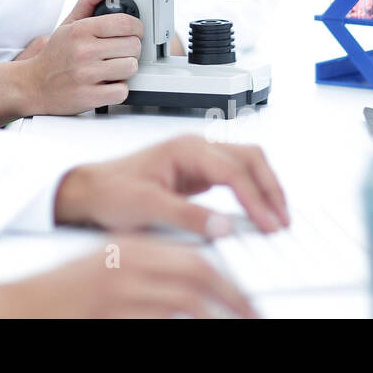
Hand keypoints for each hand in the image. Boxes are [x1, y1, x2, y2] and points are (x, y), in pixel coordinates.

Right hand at [0, 236, 255, 317]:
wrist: (25, 306)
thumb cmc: (67, 292)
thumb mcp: (109, 266)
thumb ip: (149, 267)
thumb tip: (195, 277)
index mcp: (129, 248)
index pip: (191, 255)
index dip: (225, 277)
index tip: (245, 295)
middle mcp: (126, 265)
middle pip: (195, 273)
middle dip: (232, 296)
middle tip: (253, 312)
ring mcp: (119, 293)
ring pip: (184, 301)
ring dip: (216, 314)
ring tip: (238, 321)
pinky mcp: (112, 315)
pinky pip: (161, 322)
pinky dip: (186, 326)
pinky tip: (201, 328)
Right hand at [18, 0, 143, 114]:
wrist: (32, 85)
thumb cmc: (54, 56)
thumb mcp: (68, 24)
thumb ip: (89, 1)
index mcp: (80, 30)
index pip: (125, 23)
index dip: (137, 27)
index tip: (135, 32)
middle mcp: (83, 51)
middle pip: (133, 46)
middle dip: (130, 49)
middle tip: (118, 52)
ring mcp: (86, 75)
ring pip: (131, 68)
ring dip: (125, 69)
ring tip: (111, 68)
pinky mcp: (89, 97)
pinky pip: (122, 91)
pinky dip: (118, 89)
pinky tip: (106, 83)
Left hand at [53, 134, 289, 234]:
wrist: (91, 190)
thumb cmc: (110, 190)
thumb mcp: (146, 206)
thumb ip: (186, 215)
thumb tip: (223, 226)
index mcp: (185, 148)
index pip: (233, 171)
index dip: (255, 199)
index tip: (269, 224)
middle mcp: (196, 147)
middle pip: (250, 158)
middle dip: (271, 189)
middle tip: (282, 221)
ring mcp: (199, 158)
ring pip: (247, 163)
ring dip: (266, 187)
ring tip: (277, 217)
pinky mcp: (198, 173)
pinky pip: (236, 176)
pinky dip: (253, 192)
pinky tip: (258, 211)